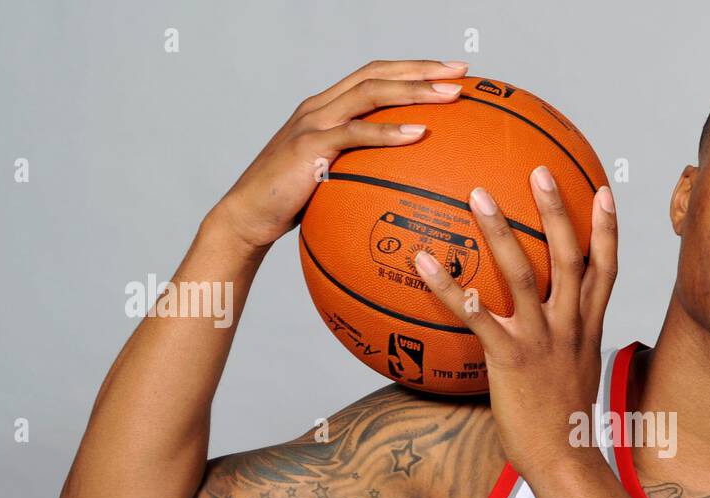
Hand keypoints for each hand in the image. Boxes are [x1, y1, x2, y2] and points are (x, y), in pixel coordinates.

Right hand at [212, 58, 469, 251]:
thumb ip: (361, 169)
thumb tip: (402, 185)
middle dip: (422, 68)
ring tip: (450, 94)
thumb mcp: (332, 179)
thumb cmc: (293, 204)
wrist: (248, 217)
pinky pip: (355, 134)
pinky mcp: (309, 147)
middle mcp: (320, 107)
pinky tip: (419, 134)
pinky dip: (389, 132)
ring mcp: (313, 123)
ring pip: (370, 93)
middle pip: (377, 73)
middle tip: (461, 71)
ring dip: (414, 91)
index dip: (412, 69)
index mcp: (327, 108)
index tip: (449, 72)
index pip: (374, 76)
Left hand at [412, 168, 617, 477]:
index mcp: (587, 327)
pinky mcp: (511, 359)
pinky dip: (448, 287)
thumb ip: (565, 344)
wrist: (565, 460)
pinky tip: (422, 261)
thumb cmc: (563, 422)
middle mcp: (570, 325)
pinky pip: (476, 316)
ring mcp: (543, 340)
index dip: (606, 227)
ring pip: (524, 274)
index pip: (605, 268)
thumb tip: (548, 330)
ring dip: (501, 231)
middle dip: (557, 209)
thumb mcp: (576, 374)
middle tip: (540, 168)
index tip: (602, 189)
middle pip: (568, 256)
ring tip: (479, 194)